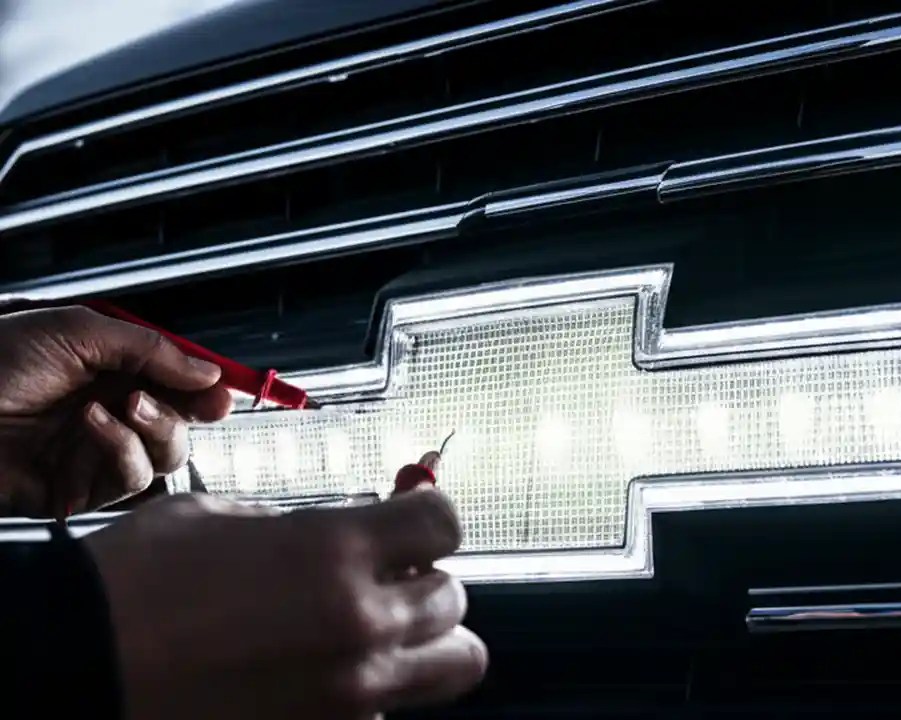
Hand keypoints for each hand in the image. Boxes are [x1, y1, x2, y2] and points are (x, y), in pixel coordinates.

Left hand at [0, 306, 232, 516]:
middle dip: (190, 411)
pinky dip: (122, 449)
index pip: (174, 383)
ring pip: (165, 455)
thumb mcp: (78, 329)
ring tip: (124, 406)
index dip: (205, 388)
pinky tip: (93, 427)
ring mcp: (94, 452)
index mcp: (108, 370)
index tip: (223, 390)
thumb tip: (207, 372)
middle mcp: (107, 412)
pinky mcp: (79, 489)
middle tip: (194, 402)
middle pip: (182, 423)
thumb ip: (150, 349)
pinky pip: (130, 478)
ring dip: (159, 429)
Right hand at [85, 454, 485, 719]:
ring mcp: (351, 692)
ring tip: (383, 629)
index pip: (444, 524)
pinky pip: (390, 710)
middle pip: (453, 598)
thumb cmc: (136, 585)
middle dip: (424, 579)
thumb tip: (347, 529)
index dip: (430, 515)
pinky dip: (374, 691)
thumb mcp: (225, 517)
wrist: (77, 666)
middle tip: (388, 575)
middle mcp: (360, 624)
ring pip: (453, 665)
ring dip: (426, 640)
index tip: (414, 517)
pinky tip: (326, 673)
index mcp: (335, 552)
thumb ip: (305, 524)